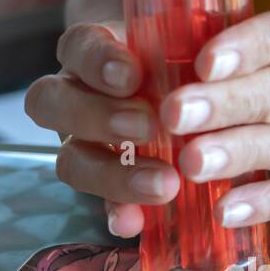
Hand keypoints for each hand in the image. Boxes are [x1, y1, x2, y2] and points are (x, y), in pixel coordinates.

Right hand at [24, 20, 179, 236]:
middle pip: (53, 103)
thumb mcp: (188, 50)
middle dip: (99, 116)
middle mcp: (76, 99)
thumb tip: (216, 51)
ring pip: (70, 160)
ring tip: (164, 183)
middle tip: (149, 126)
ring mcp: (84, 147)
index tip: (132, 75)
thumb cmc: (188, 63)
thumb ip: (190, 52)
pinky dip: (118, 214)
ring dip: (113, 174)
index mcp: (93, 55)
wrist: (194, 103)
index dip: (98, 60)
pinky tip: (136, 224)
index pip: (78, 46)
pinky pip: (102, 206)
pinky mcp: (108, 190)